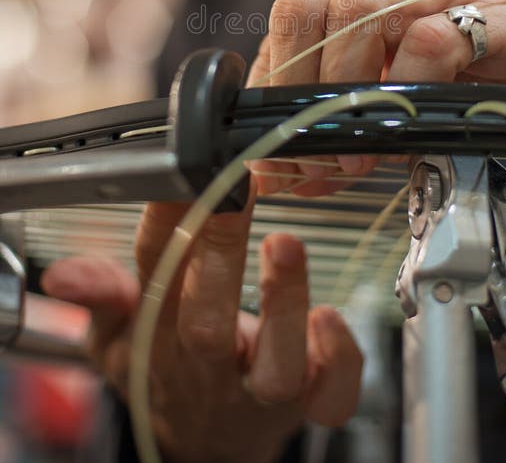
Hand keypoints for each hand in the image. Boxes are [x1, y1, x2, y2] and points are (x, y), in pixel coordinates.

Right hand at [42, 185, 361, 462]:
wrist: (209, 446)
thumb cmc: (167, 372)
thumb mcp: (119, 341)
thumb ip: (101, 299)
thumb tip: (62, 275)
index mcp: (160, 340)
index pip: (154, 274)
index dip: (163, 221)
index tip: (181, 173)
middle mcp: (209, 366)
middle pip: (206, 320)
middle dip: (219, 251)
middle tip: (236, 189)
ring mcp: (260, 390)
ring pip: (276, 364)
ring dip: (284, 304)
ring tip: (286, 244)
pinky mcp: (308, 404)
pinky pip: (330, 396)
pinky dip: (339, 360)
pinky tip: (332, 317)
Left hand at [248, 0, 505, 188]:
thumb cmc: (479, 56)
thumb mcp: (398, 78)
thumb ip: (343, 112)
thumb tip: (286, 172)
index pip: (286, 20)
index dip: (271, 88)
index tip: (272, 147)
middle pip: (301, 7)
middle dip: (291, 88)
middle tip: (308, 149)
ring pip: (351, 13)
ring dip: (342, 92)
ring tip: (357, 149)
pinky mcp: (481, 3)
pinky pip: (425, 39)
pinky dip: (404, 87)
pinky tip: (408, 118)